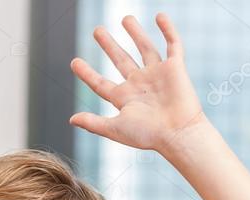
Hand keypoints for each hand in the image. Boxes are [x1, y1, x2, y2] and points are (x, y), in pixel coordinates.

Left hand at [70, 13, 204, 153]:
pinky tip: (160, 16)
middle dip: (108, 45)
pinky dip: (168, 30)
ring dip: (135, 33)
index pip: (100, 83)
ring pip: (144, 48)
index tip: (74, 62)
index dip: (87, 73)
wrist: (178, 133)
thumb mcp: (116, 129)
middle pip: (120, 59)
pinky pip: (172, 45)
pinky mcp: (175, 68)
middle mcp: (139, 84)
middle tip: (97, 30)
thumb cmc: (148, 135)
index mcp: (124, 99)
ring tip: (125, 18)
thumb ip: (93, 123)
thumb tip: (71, 120)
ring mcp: (157, 75)